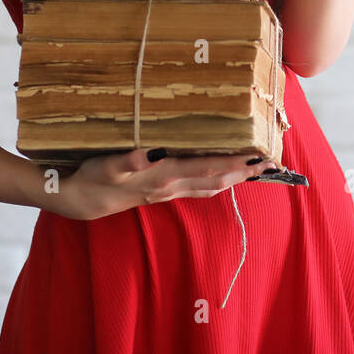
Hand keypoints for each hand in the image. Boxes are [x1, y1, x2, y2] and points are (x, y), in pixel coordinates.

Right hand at [51, 148, 276, 220]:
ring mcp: (169, 190)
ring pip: (211, 186)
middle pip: (217, 179)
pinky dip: (217, 180)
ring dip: (235, 178)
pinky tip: (224, 175)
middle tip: (272, 163)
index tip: (260, 157)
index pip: (209, 168)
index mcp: (165, 175)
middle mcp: (172, 185)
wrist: (81, 200)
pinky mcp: (163, 191)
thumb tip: (152, 153)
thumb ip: (130, 160)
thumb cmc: (94, 176)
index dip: (236, 163)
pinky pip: (199, 187)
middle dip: (245, 172)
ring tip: (257, 170)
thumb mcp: (108, 165)